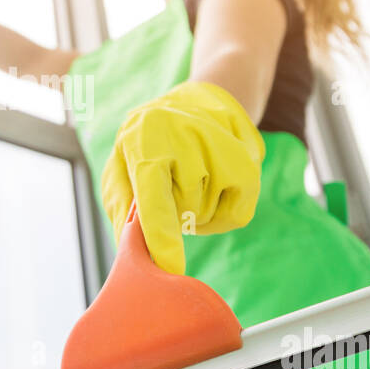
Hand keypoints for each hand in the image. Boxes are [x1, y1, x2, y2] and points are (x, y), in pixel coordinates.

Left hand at [100, 80, 264, 274]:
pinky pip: (235, 217)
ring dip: (195, 214)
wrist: (199, 102)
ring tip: (189, 181)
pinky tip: (212, 189)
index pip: (154, 193)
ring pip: (207, 217)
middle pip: (182, 213)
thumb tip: (128, 251)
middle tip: (168, 185)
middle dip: (172, 214)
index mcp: (144, 137)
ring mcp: (220, 149)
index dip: (161, 233)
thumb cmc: (150, 143)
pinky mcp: (248, 165)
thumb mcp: (122, 165)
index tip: (170, 266)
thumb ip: (121, 207)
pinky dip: (220, 216)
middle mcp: (184, 137)